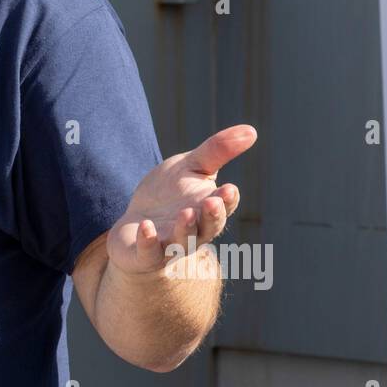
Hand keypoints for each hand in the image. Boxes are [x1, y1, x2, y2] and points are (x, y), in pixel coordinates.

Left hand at [106, 124, 256, 276]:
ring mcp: (169, 245)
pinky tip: (146, 226)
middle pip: (208, 227)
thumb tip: (252, 130)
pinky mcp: (144, 255)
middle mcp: (194, 231)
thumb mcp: (190, 167)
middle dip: (213, 216)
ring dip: (185, 229)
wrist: (134, 224)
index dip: (227, 200)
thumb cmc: (169, 195)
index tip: (229, 189)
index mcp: (207, 209)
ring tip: (186, 213)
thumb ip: (217, 150)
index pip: (223, 206)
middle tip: (214, 201)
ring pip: (183, 242)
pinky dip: (148, 242)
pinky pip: (148, 253)